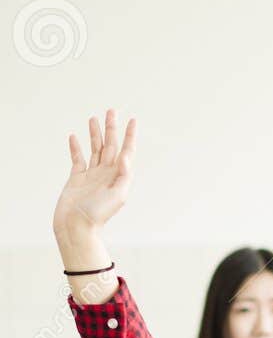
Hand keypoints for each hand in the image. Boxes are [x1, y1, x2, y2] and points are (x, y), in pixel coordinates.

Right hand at [54, 109, 136, 270]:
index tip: (132, 120)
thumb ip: (123, 176)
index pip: (126, 151)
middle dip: (111, 128)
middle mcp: (106, 173)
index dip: (130, 136)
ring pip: (95, 149)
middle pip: (110, 145)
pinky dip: (76, 147)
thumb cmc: (97, 214)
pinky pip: (78, 158)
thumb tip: (126, 157)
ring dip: (95, 134)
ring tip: (94, 118)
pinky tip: (75, 136)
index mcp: (118, 176)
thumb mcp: (117, 196)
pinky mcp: (76, 178)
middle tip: (111, 110)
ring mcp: (91, 175)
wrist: (76, 226)